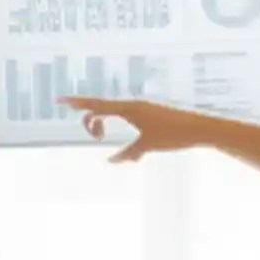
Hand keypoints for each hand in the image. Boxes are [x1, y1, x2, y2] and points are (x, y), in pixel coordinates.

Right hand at [58, 96, 230, 161]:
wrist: (200, 128)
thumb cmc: (174, 135)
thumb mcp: (147, 146)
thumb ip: (127, 153)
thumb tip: (111, 160)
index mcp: (129, 108)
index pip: (97, 104)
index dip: (77, 103)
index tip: (59, 99)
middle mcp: (134, 105)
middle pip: (102, 108)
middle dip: (93, 122)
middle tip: (97, 138)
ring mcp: (143, 109)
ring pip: (117, 115)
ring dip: (112, 128)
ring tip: (124, 151)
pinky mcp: (152, 115)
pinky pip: (131, 122)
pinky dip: (128, 137)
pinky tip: (137, 156)